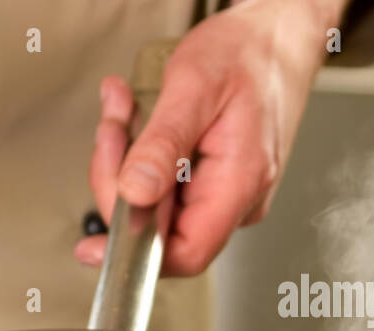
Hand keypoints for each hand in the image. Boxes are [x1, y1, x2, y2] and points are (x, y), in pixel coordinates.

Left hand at [76, 0, 345, 276]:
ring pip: (153, 205)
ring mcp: (224, 192)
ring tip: (122, 111)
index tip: (94, 245)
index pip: (185, 253)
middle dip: (118, 181)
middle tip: (111, 129)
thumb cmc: (252, 51)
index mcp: (240, 182)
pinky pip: (161, 186)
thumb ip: (163, 145)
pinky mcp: (210, 180)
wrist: (279, 31)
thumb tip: (134, 195)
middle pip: (158, 228)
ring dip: (124, 161)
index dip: (137, 255)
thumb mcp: (196, 87)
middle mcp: (236, 198)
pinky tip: (135, 118)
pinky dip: (139, 155)